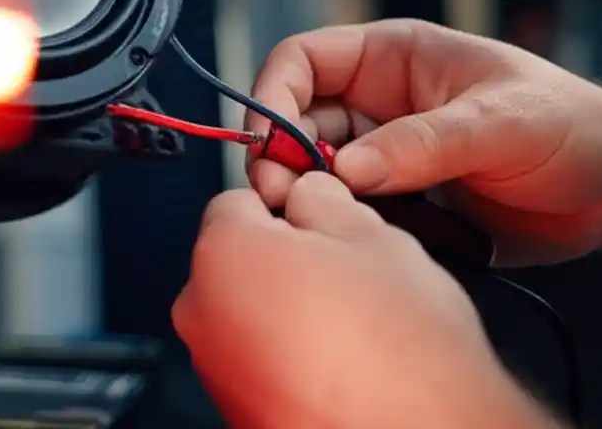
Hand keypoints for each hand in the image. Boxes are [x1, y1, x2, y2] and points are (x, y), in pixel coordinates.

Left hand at [173, 178, 556, 427]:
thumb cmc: (400, 354)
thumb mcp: (374, 238)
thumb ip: (324, 200)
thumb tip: (310, 194)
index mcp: (225, 254)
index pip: (237, 200)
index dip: (285, 203)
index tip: (317, 217)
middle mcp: (202, 312)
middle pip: (238, 260)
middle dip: (285, 259)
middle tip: (345, 274)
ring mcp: (214, 368)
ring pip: (248, 312)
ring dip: (288, 310)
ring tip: (351, 327)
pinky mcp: (235, 407)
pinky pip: (258, 360)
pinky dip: (289, 356)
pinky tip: (339, 365)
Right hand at [248, 19, 601, 265]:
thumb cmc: (572, 129)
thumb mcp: (500, 124)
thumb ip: (423, 144)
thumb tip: (346, 169)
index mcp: (396, 58)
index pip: (305, 59)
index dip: (273, 94)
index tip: (268, 144)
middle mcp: (381, 101)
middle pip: (297, 118)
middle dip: (281, 156)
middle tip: (284, 198)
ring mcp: (388, 151)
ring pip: (315, 167)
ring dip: (306, 193)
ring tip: (316, 221)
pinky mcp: (401, 198)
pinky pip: (348, 207)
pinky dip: (339, 221)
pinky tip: (351, 238)